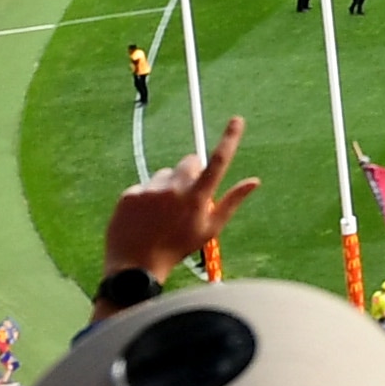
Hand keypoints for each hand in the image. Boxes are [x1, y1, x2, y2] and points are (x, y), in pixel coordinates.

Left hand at [105, 114, 255, 284]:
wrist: (135, 265)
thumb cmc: (178, 248)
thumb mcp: (210, 229)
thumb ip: (232, 201)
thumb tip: (254, 180)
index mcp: (197, 198)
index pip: (218, 162)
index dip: (229, 139)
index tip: (236, 120)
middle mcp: (174, 189)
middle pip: (189, 162)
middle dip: (192, 172)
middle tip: (187, 196)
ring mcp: (150, 190)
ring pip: (165, 174)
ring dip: (167, 186)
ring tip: (162, 213)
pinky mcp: (130, 193)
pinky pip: (144, 186)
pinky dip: (146, 197)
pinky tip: (144, 217)